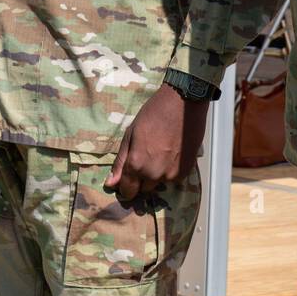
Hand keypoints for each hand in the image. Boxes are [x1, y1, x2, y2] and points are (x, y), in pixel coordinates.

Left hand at [105, 82, 208, 201]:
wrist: (182, 105)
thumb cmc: (153, 114)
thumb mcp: (130, 134)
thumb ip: (121, 161)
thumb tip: (111, 184)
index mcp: (136, 165)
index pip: (127, 190)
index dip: (125, 187)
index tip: (126, 180)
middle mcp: (153, 174)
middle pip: (143, 189)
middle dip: (141, 179)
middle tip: (145, 158)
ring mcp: (171, 175)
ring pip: (158, 184)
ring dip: (156, 175)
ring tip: (159, 153)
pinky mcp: (185, 172)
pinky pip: (173, 179)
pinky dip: (170, 171)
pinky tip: (170, 153)